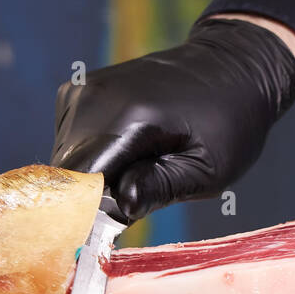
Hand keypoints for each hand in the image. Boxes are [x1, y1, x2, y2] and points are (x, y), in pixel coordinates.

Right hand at [52, 17, 294, 218]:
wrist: (229, 68)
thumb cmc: (228, 123)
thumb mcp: (209, 169)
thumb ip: (162, 187)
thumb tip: (120, 207)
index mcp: (130, 118)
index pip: (79, 179)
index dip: (89, 210)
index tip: (113, 225)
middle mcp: (96, 97)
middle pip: (67, 170)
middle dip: (92, 195)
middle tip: (138, 195)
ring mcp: (83, 88)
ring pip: (65, 157)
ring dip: (93, 175)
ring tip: (141, 165)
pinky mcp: (79, 89)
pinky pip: (70, 139)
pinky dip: (92, 155)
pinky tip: (129, 149)